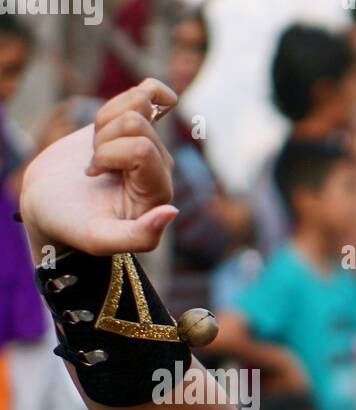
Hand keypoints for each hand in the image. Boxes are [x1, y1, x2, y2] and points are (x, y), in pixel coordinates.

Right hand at [19, 77, 178, 258]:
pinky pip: (151, 92)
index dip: (108, 155)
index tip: (92, 174)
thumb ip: (139, 236)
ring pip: (136, 103)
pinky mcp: (139, 126)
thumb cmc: (74, 224)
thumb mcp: (99, 239)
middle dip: (102, 140)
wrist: (51, 203)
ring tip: (96, 151)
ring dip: (104, 124)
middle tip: (93, 167)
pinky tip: (114, 118)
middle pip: (136, 123)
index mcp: (158, 193)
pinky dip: (127, 97)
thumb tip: (172, 211)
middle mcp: (161, 168)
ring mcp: (151, 144)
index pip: (141, 149)